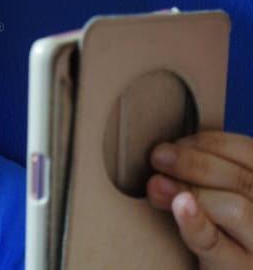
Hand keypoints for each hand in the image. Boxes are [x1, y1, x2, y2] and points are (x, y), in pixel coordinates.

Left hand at [147, 130, 252, 269]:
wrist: (221, 266)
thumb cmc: (216, 226)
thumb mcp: (219, 192)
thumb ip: (206, 173)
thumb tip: (166, 152)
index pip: (248, 152)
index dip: (208, 143)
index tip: (176, 143)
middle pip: (240, 179)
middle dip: (193, 163)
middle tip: (158, 157)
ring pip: (234, 208)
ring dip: (188, 189)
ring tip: (156, 184)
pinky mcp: (238, 268)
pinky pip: (214, 242)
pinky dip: (193, 221)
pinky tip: (179, 206)